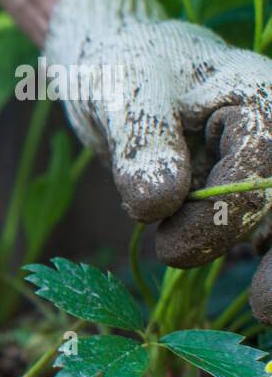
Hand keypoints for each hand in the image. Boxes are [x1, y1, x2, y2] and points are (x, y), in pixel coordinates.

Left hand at [45, 0, 271, 321]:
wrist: (119, 64)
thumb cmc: (124, 69)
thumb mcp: (125, 94)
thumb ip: (143, 143)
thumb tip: (159, 203)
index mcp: (261, 96)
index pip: (263, 164)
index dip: (224, 216)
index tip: (170, 249)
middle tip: (268, 309)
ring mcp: (270, 163)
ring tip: (270, 312)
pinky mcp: (255, 190)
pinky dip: (268, 257)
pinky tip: (267, 300)